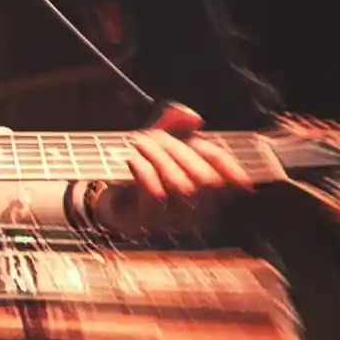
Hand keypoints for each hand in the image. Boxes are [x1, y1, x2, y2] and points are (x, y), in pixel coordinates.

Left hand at [97, 103, 252, 235]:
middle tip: (155, 135)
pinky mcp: (150, 222)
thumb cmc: (146, 170)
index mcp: (209, 195)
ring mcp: (174, 220)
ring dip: (159, 157)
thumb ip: (178, 125)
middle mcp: (197, 211)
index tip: (203, 140)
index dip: (221, 159)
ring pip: (181, 185)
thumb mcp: (162, 143)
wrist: (113, 199)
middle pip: (204, 179)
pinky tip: (133, 158)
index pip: (226, 177)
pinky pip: (155, 194)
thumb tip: (193, 118)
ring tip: (140, 142)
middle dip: (179, 150)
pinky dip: (144, 170)